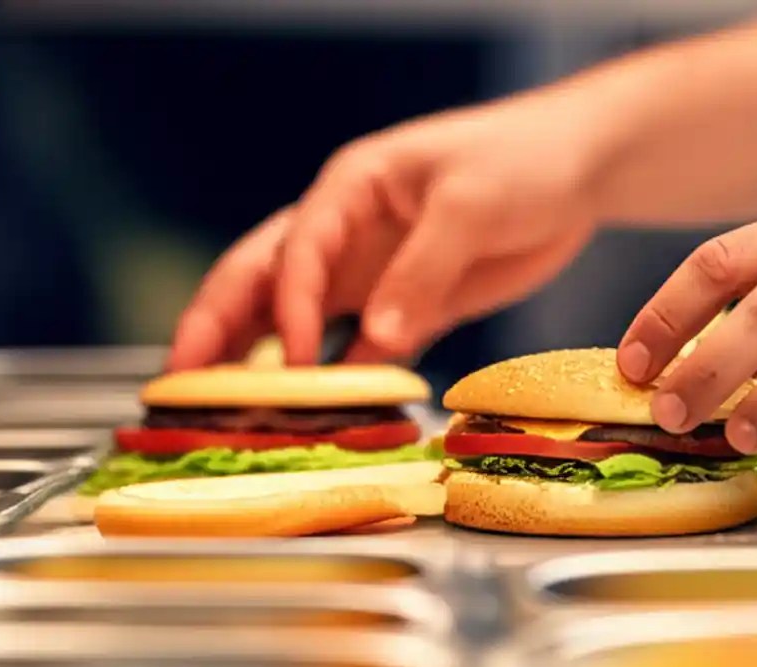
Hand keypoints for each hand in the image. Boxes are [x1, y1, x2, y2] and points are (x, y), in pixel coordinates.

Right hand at [168, 92, 602, 368]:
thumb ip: (422, 269)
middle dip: (217, 328)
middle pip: (264, 279)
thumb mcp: (471, 204)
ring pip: (299, 318)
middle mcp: (346, 233)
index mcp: (350, 188)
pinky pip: (359, 348)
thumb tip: (378, 338)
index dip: (286, 304)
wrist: (576, 172)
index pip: (298, 249)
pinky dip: (336, 380)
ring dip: (261, 360)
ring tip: (223, 409)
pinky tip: (317, 415)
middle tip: (179, 381)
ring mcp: (373, 273)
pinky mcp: (407, 306)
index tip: (291, 356)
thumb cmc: (521, 161)